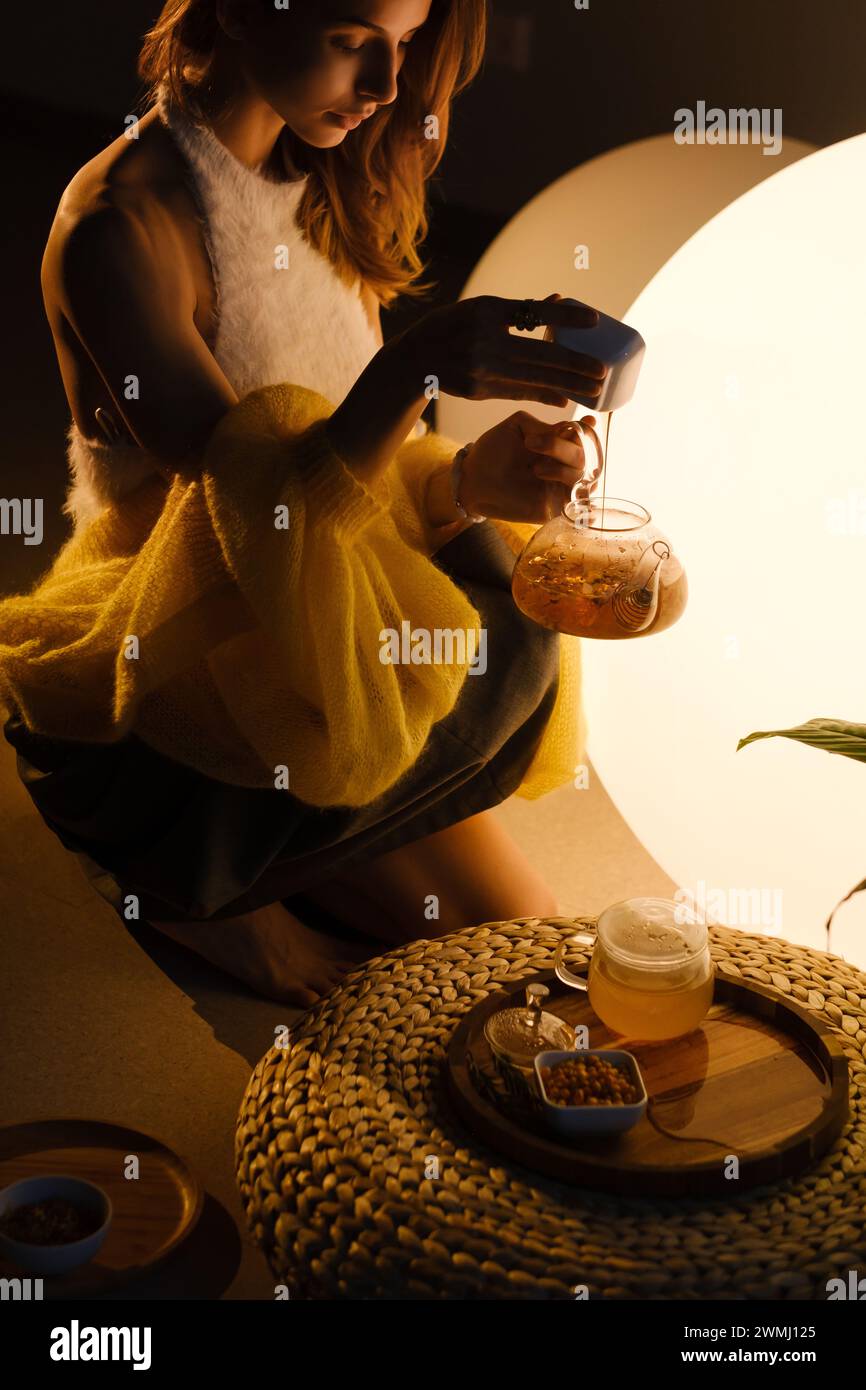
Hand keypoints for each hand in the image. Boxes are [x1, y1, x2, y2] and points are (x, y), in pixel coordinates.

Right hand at [398, 293, 606, 406]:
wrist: (413, 360)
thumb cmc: (451, 327)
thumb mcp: (478, 308)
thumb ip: (517, 309)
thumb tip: (560, 301)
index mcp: (485, 311)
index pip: (532, 313)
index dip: (565, 319)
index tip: (594, 321)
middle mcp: (484, 340)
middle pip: (539, 354)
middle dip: (575, 364)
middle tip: (602, 371)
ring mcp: (481, 368)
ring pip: (533, 378)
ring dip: (566, 384)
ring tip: (593, 389)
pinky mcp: (478, 390)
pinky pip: (518, 393)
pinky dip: (542, 396)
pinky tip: (563, 400)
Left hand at [457, 411, 597, 523]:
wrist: (473, 481)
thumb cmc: (493, 451)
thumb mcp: (516, 427)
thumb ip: (542, 426)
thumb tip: (569, 429)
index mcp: (559, 443)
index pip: (588, 436)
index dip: (586, 432)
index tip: (568, 428)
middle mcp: (565, 465)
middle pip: (587, 457)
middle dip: (561, 449)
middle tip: (532, 446)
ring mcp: (562, 488)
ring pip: (586, 480)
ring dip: (562, 470)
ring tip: (535, 470)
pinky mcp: (556, 509)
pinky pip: (581, 511)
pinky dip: (585, 508)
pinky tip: (573, 499)